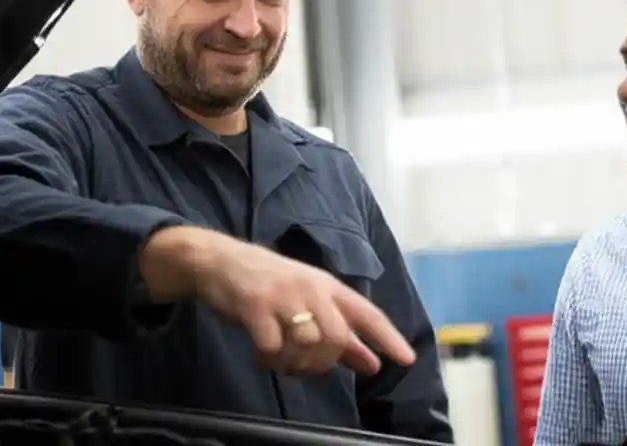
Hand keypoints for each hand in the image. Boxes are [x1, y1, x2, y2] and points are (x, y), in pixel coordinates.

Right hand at [137, 225, 414, 375]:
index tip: (407, 359)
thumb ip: (340, 332)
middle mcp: (311, 289)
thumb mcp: (309, 300)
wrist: (220, 260)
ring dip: (295, 364)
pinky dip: (269, 360)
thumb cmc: (270, 283)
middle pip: (336, 337)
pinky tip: (262, 355)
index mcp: (329, 287)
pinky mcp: (255, 306)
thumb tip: (372, 362)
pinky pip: (272, 347)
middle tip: (304, 367)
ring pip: (307, 344)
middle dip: (324, 363)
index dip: (388, 337)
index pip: (368, 313)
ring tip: (281, 361)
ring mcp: (284, 296)